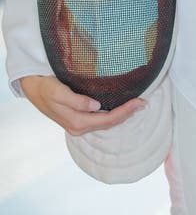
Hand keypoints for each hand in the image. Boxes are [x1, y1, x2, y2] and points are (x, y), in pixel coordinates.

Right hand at [19, 75, 146, 135]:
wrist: (32, 88)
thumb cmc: (45, 87)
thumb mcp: (57, 92)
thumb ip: (76, 101)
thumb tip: (95, 106)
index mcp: (76, 122)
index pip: (108, 119)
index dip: (125, 112)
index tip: (139, 102)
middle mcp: (79, 127)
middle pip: (110, 123)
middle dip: (127, 114)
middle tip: (144, 102)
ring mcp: (79, 124)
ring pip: (106, 122)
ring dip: (122, 114)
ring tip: (137, 105)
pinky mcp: (79, 118)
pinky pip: (101, 119)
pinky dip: (113, 113)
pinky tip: (121, 107)